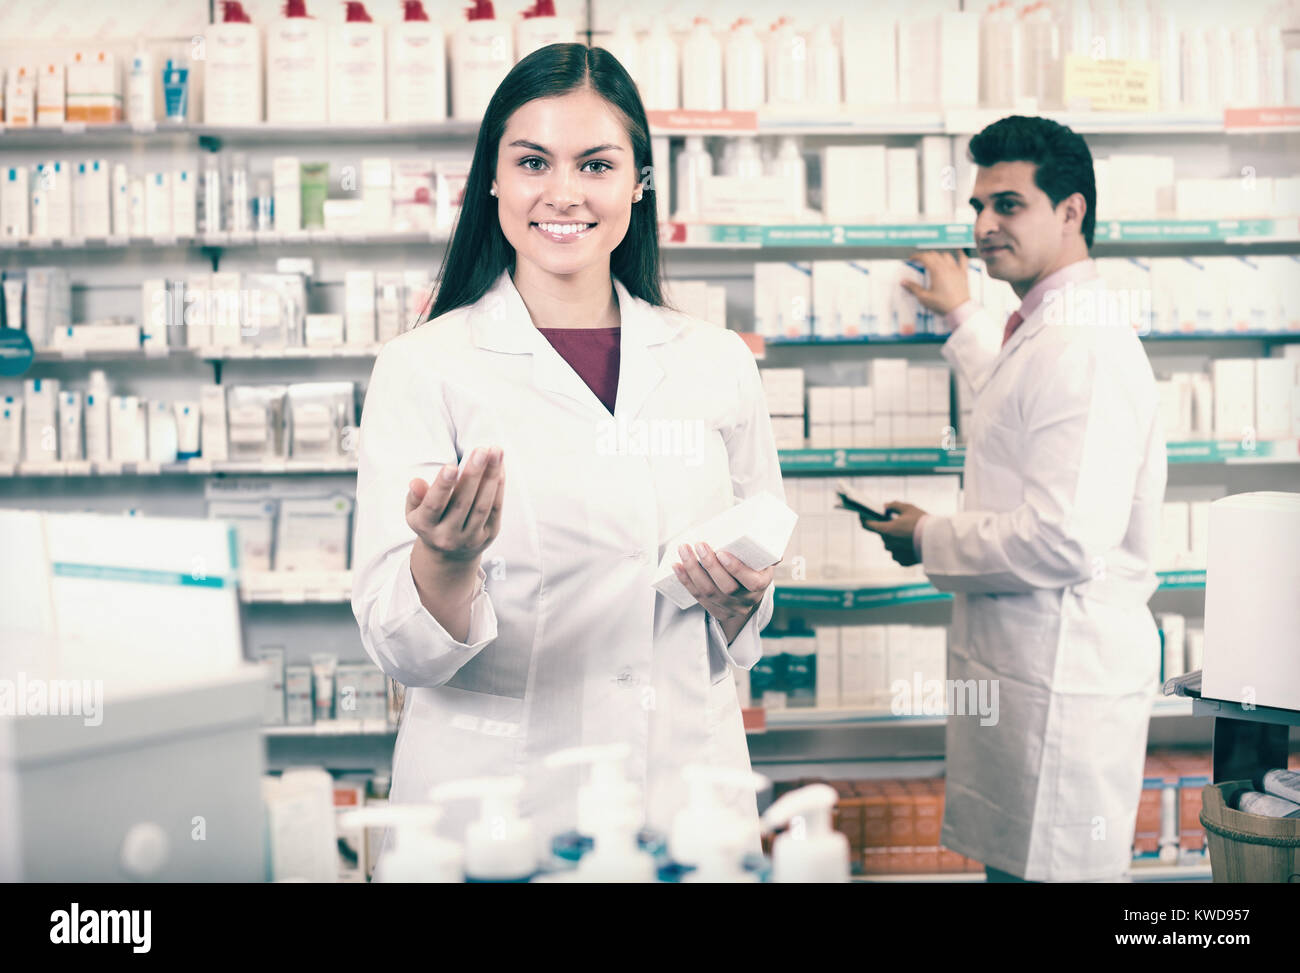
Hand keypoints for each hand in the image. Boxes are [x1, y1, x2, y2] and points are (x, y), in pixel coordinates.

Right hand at [405, 446, 504, 564]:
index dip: (443, 486)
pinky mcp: (489, 535)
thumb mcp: (415, 511)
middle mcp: (448, 535)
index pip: (434, 505)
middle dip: (473, 474)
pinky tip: (500, 467)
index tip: (451, 466)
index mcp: (425, 526)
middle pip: (463, 503)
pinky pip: (496, 508)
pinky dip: (499, 486)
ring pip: (483, 505)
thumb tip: (416, 482)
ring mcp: (470, 538)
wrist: (449, 554)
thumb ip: (415, 496)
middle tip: (481, 450)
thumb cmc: (430, 521)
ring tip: (495, 452)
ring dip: (491, 476)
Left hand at [673, 542, 774, 642]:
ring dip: (693, 570)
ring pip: (708, 592)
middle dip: (710, 565)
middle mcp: (746, 600)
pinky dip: (685, 580)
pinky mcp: (714, 610)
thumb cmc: (755, 568)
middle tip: (699, 545)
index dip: (736, 568)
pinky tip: (677, 566)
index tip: (722, 553)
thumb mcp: (765, 559)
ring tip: (684, 550)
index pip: (751, 581)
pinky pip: (697, 596)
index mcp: (760, 585)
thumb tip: (770, 533)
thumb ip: (765, 549)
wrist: (749, 593)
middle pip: (726, 588)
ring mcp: (729, 607)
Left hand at [860, 501, 924, 567]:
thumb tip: (885, 506)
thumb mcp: (909, 508)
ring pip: (890, 545)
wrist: (939, 541)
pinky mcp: (903, 562)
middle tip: (898, 523)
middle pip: (882, 534)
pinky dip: (902, 550)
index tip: (862, 514)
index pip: (867, 525)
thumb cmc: (923, 523)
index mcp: (887, 530)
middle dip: (887, 528)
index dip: (863, 518)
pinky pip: (898, 554)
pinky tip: (912, 545)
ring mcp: (895, 554)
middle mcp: (888, 543)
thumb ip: (894, 506)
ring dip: (895, 539)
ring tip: (908, 534)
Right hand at [902, 250, 970, 315]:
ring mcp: (956, 269)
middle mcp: (946, 267)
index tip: (912, 258)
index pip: (924, 257)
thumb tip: (904, 282)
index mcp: (936, 271)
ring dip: (939, 256)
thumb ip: (913, 288)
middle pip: (934, 255)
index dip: (916, 256)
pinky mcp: (963, 273)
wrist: (958, 309)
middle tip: (920, 261)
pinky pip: (963, 259)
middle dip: (925, 256)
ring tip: (934, 260)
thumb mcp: (924, 297)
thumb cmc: (943, 304)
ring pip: (946, 256)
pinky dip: (960, 254)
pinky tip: (959, 251)